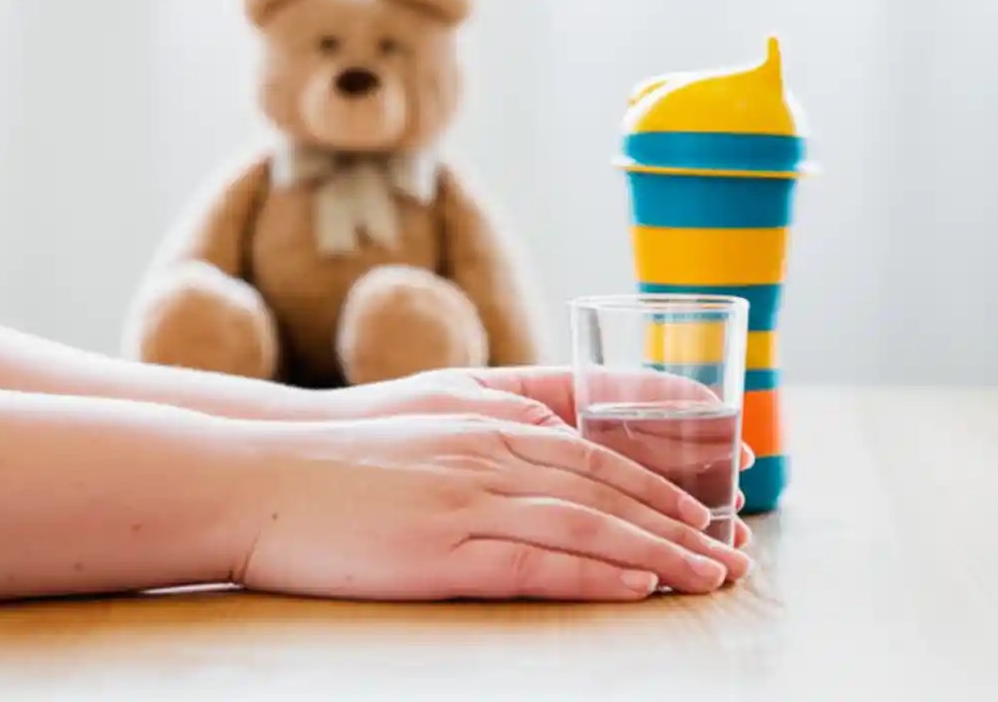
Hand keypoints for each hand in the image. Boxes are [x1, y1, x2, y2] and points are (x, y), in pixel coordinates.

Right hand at [334, 367, 758, 546]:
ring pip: (590, 525)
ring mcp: (470, 499)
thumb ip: (496, 414)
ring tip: (712, 575)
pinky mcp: (443, 549)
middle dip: (683, 521)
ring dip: (662, 552)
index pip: (600, 452)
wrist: (260, 476)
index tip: (711, 508)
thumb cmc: (339, 450)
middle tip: (737, 550)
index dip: (663, 482)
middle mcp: (493, 452)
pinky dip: (596, 574)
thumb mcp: (428, 411)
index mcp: (492, 420)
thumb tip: (552, 431)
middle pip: (611, 489)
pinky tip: (639, 586)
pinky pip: (537, 564)